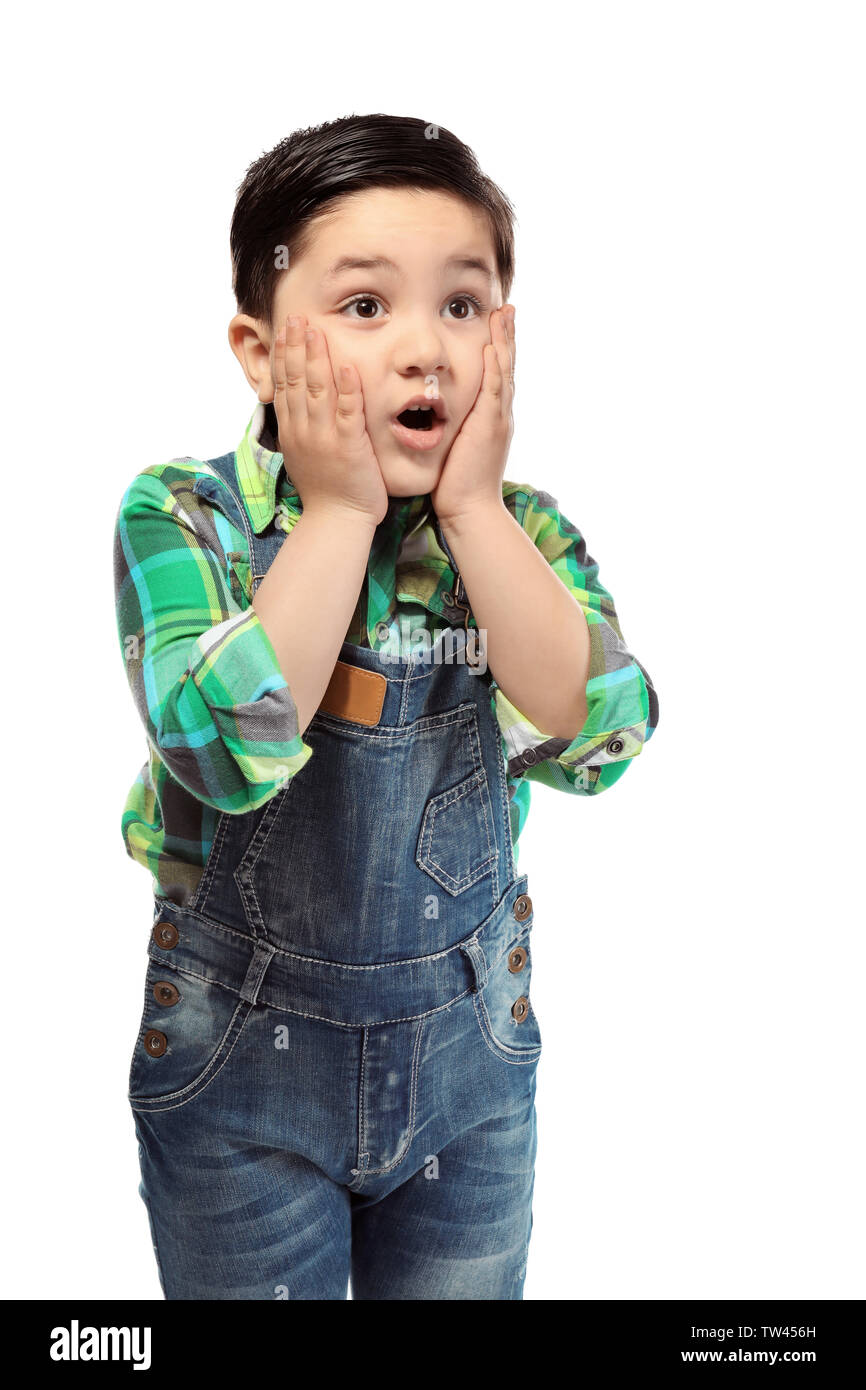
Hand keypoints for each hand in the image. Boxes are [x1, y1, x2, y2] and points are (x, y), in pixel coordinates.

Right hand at [270, 313, 388, 525]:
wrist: (337, 520)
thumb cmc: (326, 490)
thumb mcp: (304, 453)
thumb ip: (301, 426)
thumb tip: (297, 404)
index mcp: (292, 431)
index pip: (283, 385)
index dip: (284, 355)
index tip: (286, 329)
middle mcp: (303, 430)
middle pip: (295, 381)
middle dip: (295, 346)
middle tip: (296, 316)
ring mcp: (324, 438)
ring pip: (317, 390)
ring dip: (315, 358)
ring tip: (315, 330)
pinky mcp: (348, 446)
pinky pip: (347, 412)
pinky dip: (347, 389)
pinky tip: (347, 366)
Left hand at [430, 305, 515, 526]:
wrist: (470, 509)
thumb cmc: (457, 484)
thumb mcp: (456, 447)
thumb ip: (453, 427)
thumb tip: (439, 416)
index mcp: (491, 418)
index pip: (496, 375)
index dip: (498, 348)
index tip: (496, 323)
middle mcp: (499, 414)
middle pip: (506, 366)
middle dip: (506, 336)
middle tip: (507, 308)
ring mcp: (497, 419)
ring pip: (503, 372)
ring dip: (504, 342)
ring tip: (504, 314)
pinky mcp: (489, 427)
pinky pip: (494, 390)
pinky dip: (495, 367)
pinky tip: (493, 347)